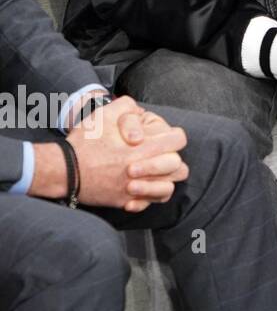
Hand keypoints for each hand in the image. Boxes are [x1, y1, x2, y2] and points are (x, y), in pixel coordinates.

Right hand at [53, 97, 189, 211]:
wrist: (63, 170)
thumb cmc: (84, 143)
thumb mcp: (104, 115)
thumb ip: (126, 107)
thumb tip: (139, 110)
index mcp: (143, 148)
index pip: (177, 141)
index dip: (173, 136)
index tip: (165, 137)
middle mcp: (143, 170)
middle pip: (178, 166)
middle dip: (171, 158)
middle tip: (159, 154)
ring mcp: (135, 188)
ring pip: (168, 188)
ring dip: (165, 179)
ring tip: (154, 172)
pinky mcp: (125, 200)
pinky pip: (150, 202)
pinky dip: (150, 197)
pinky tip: (140, 187)